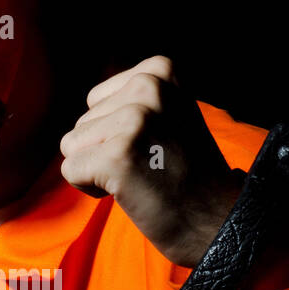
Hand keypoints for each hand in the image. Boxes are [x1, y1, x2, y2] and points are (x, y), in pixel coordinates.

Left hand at [59, 56, 242, 266]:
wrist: (217, 219)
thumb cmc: (185, 172)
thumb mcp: (168, 113)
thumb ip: (132, 98)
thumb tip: (90, 100)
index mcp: (160, 69)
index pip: (95, 100)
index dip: (115, 131)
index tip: (153, 146)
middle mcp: (147, 87)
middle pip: (82, 122)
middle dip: (105, 150)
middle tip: (150, 166)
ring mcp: (134, 120)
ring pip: (72, 145)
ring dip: (99, 169)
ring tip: (142, 176)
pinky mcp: (118, 155)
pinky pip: (71, 171)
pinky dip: (91, 188)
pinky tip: (130, 190)